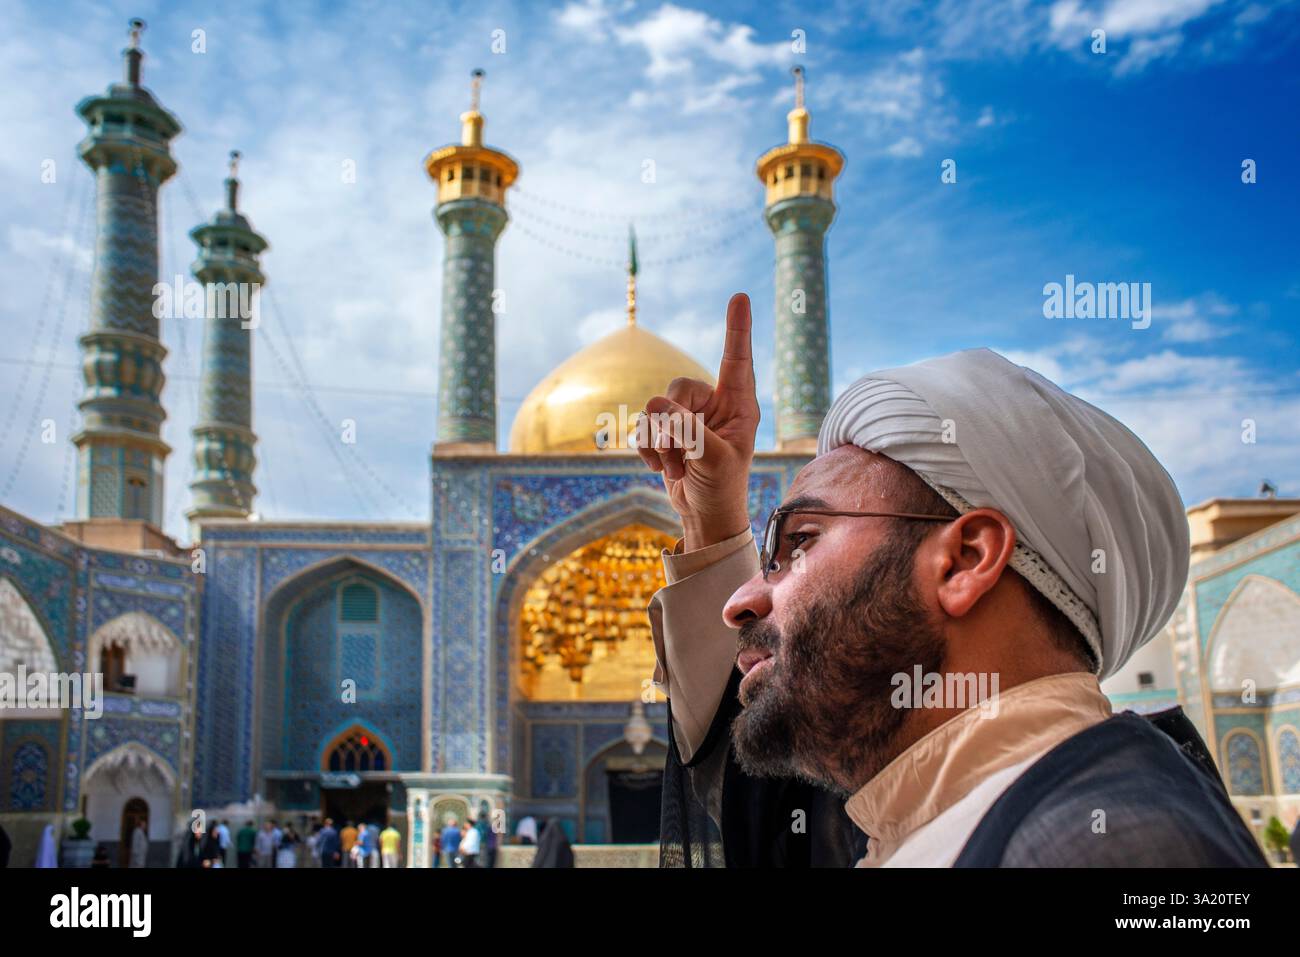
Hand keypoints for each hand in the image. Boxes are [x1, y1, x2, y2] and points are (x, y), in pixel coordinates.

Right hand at [635, 293, 758, 549]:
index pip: (737, 360)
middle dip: (671, 422)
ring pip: (655, 407)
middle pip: (678, 387)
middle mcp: (714, 404)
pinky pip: (643, 425)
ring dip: (660, 443)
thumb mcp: (713, 460)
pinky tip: (662, 469)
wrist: (704, 515)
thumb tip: (658, 407)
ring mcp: (687, 416)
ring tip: (677, 467)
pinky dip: (647, 449)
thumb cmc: (721, 488)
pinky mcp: (665, 430)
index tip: (740, 296)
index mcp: (739, 405)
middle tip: (679, 452)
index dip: (737, 328)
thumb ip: (688, 431)